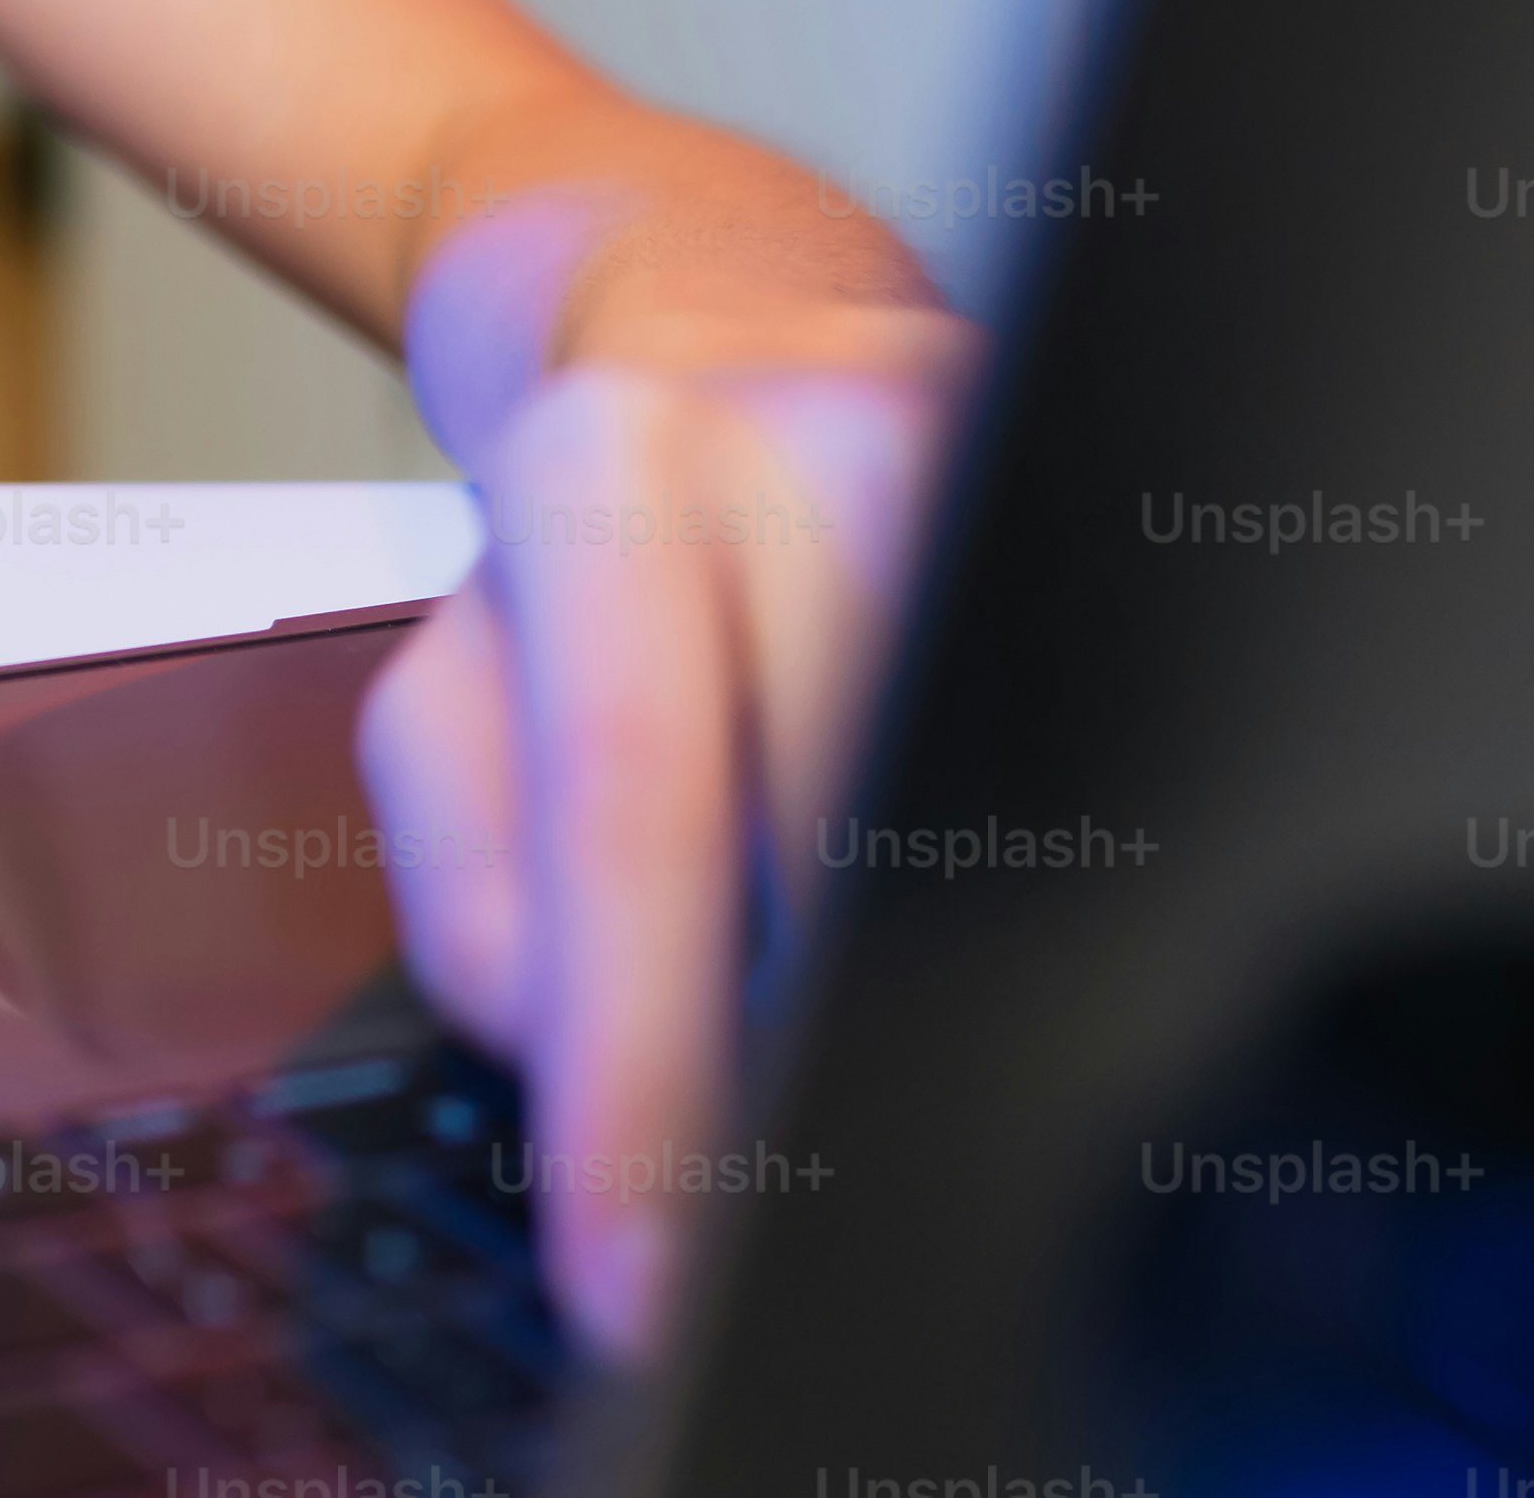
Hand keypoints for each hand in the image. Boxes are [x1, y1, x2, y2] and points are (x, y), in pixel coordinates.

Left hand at [352, 205, 975, 1358]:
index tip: (634, 1273)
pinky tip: (938, 915)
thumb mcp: (439, 664)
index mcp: (616, 482)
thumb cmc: (562, 507)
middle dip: (786, 1063)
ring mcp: (993, 454)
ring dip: (887, 971)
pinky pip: (1055, 754)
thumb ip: (470, 872)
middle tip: (745, 1217)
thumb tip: (575, 1035)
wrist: (685, 261)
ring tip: (823, 1031)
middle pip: (833, 846)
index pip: (638, 823)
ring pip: (963, 824)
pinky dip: (988, 879)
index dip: (642, 1079)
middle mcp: (820, 450)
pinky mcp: (1094, 489)